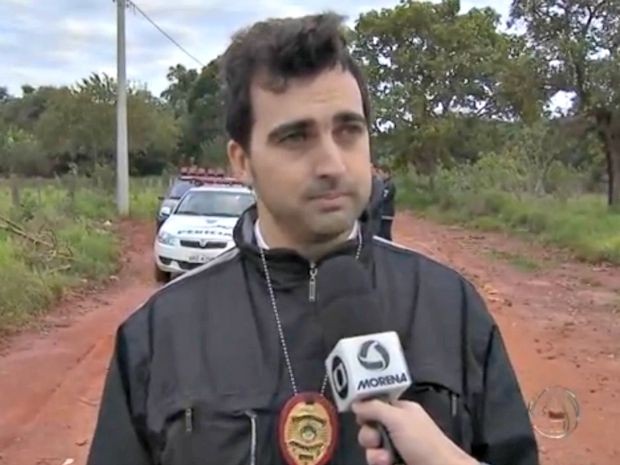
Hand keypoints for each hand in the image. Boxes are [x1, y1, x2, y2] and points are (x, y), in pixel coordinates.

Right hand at [351, 399, 477, 464]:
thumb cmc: (424, 443)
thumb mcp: (398, 418)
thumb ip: (374, 408)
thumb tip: (356, 404)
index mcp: (401, 411)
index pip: (376, 405)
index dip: (366, 410)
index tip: (360, 416)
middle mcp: (398, 427)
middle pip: (369, 427)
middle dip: (369, 435)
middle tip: (377, 439)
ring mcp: (396, 447)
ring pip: (371, 447)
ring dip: (374, 453)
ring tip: (386, 458)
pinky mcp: (394, 462)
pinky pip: (376, 460)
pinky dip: (378, 462)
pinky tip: (387, 463)